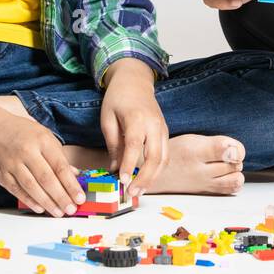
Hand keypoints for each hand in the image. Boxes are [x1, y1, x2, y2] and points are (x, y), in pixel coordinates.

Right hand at [0, 113, 84, 216]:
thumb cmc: (21, 131)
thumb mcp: (45, 136)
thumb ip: (59, 156)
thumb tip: (75, 174)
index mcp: (42, 141)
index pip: (60, 166)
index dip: (71, 184)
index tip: (80, 197)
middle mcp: (27, 152)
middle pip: (47, 179)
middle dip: (61, 197)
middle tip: (71, 209)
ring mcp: (12, 163)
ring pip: (32, 187)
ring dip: (47, 202)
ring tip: (58, 212)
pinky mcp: (1, 174)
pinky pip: (17, 191)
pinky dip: (29, 201)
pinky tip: (40, 208)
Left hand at [100, 62, 168, 197]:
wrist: (135, 81)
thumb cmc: (118, 99)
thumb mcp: (107, 118)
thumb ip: (113, 144)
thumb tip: (114, 169)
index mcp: (137, 118)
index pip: (135, 145)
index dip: (128, 165)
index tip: (121, 180)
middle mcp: (153, 124)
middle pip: (155, 156)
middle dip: (144, 177)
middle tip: (132, 192)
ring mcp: (162, 128)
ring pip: (164, 158)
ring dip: (153, 177)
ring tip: (139, 191)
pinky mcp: (165, 132)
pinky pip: (165, 154)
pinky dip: (157, 169)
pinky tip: (147, 179)